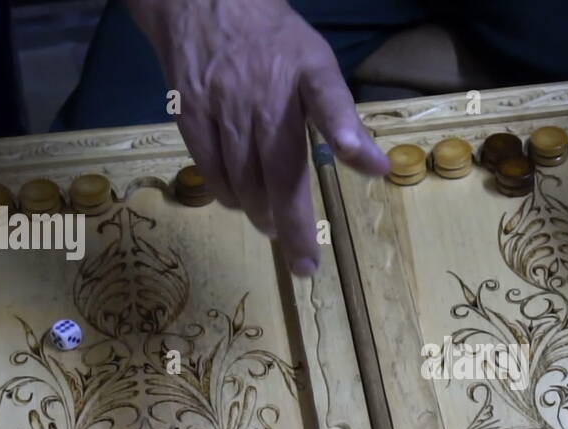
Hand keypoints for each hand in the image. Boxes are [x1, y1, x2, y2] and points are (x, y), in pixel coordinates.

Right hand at [127, 0, 388, 275]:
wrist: (205, 5)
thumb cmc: (274, 44)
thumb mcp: (317, 66)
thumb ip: (343, 118)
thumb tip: (378, 167)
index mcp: (305, 76)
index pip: (329, 102)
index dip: (345, 130)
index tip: (359, 157)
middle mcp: (263, 93)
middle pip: (279, 172)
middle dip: (293, 226)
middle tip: (304, 263)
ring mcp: (223, 105)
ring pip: (242, 178)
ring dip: (260, 213)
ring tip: (273, 228)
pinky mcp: (190, 113)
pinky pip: (209, 169)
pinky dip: (227, 194)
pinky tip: (240, 203)